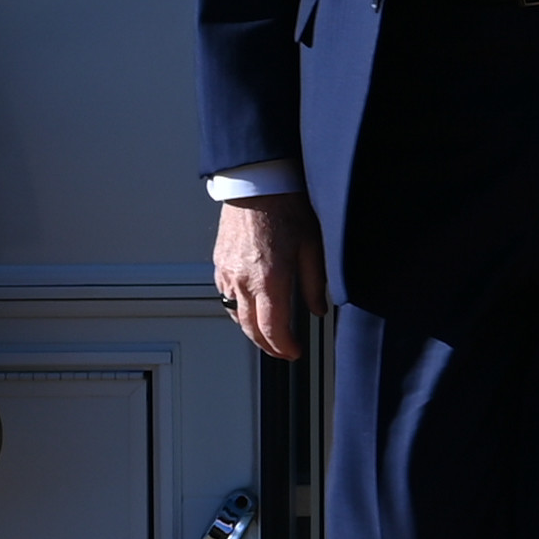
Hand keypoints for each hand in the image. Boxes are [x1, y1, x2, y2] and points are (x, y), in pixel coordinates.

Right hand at [215, 194, 327, 359]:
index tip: (295, 352)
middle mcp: (243, 280)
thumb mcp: (312, 246)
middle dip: (267, 345)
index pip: (273, 328)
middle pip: (250, 328)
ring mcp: (227, 273)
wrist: (256, 185)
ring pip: (235, 315)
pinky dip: (237, 312)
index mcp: (269, 279)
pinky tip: (250, 311)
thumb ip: (315, 283)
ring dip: (251, 331)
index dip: (284, 346)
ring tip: (269, 337)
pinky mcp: (219, 265)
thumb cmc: (286, 208)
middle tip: (284, 352)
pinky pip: (225, 298)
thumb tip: (318, 309)